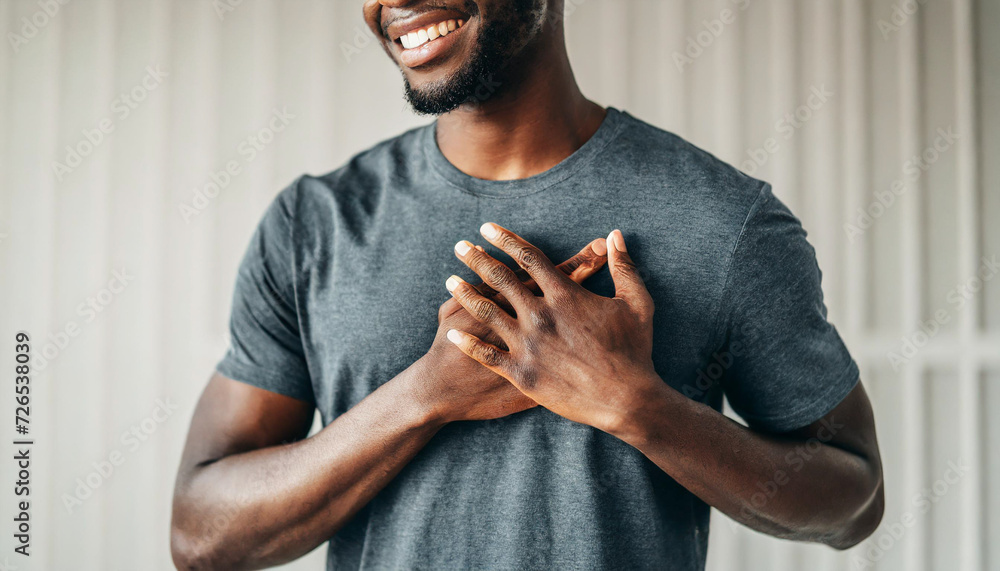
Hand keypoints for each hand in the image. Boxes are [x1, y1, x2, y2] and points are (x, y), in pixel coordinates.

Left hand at [443, 224, 659, 433]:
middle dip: (477, 259)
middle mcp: (540, 315)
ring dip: (465, 293)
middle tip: (460, 246)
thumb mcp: (637, 303)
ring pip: (487, 312)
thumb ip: (625, 266)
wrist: (626, 401)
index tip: (488, 229)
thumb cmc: (635, 351)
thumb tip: (616, 235)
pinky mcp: (522, 373)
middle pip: (500, 278)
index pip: (528, 257)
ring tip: (450, 280)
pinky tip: (452, 333)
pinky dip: (467, 343)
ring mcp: (528, 345)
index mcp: (564, 295)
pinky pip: (486, 354)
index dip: (506, 239)